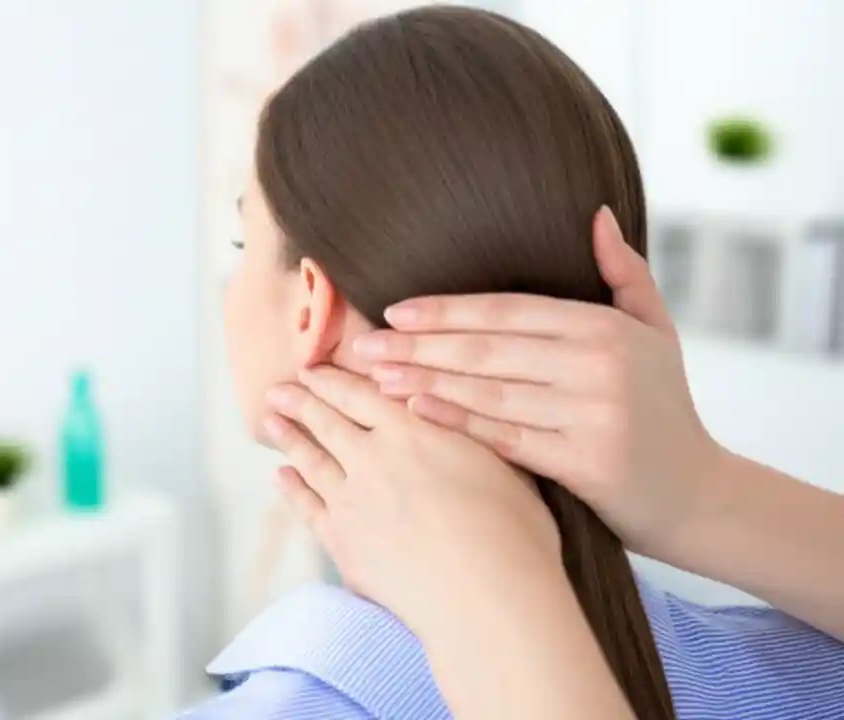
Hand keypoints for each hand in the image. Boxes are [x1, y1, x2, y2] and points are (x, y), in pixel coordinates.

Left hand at [263, 365, 558, 624]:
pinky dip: (291, 488)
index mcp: (413, 432)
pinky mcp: (342, 542)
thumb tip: (439, 408)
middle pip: (326, 421)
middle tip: (279, 389)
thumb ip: (463, 432)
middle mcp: (373, 459)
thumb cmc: (513, 534)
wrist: (486, 600)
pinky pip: (307, 508)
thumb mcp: (500, 463)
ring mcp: (351, 501)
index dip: (334, 379)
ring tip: (270, 422)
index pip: (361, 394)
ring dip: (288, 438)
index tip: (314, 368)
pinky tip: (282, 477)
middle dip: (301, 401)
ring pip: (310, 459)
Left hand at [352, 206, 721, 560]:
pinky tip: (414, 410)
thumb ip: (625, 274)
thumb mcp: (655, 332)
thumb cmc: (664, 407)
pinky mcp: (585, 462)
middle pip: (488, 349)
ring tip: (374, 376)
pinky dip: (456, 422)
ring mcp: (592, 414)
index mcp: (605, 327)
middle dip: (418, 345)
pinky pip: (505, 437)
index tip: (394, 311)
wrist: (698, 495)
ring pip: (489, 391)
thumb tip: (596, 215)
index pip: (508, 310)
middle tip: (362, 346)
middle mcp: (599, 366)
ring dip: (423, 381)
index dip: (447, 309)